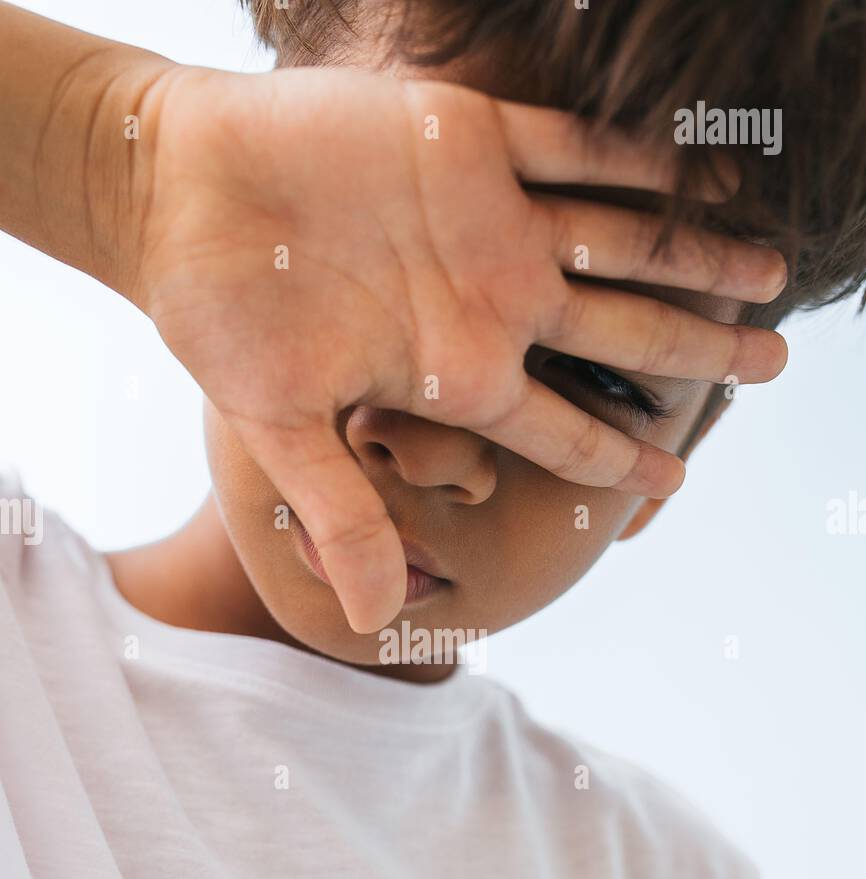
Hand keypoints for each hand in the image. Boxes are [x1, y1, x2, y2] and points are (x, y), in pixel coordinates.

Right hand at [134, 65, 786, 630]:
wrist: (178, 196)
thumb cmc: (221, 317)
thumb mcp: (280, 430)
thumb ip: (342, 516)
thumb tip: (377, 624)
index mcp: (456, 374)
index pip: (563, 428)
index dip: (624, 459)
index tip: (677, 484)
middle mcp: (488, 302)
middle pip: (620, 335)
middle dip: (699, 352)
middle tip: (774, 364)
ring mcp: (487, 223)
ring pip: (619, 240)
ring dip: (696, 253)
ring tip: (772, 269)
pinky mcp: (467, 140)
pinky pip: (574, 147)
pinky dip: (639, 158)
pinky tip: (703, 170)